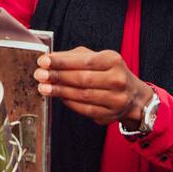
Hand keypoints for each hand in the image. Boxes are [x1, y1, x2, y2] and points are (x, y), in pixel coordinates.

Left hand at [34, 46, 153, 128]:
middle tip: (40, 75)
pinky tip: (60, 97)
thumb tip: (50, 59)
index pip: (84, 61)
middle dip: (58, 77)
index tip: (43, 61)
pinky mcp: (110, 114)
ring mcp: (115, 99)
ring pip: (82, 95)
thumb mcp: (97, 58)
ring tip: (44, 87)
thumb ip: (74, 57)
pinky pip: (85, 109)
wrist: (132, 96)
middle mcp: (117, 79)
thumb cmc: (110, 73)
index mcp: (113, 60)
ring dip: (60, 91)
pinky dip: (70, 103)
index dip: (62, 62)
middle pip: (82, 79)